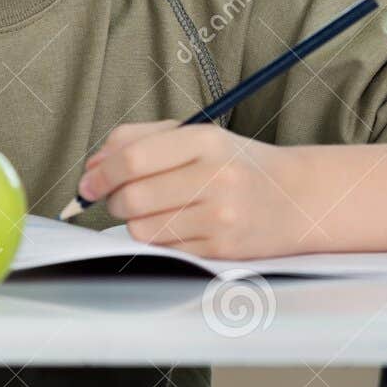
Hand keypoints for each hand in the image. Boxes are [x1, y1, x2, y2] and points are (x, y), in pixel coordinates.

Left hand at [79, 121, 313, 257]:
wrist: (297, 198)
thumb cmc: (238, 164)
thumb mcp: (197, 136)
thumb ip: (140, 140)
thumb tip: (92, 167)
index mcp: (205, 140)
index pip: (133, 158)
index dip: (100, 173)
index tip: (88, 181)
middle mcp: (216, 177)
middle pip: (133, 196)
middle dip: (112, 199)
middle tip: (117, 196)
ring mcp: (221, 217)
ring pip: (143, 228)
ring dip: (133, 221)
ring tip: (152, 209)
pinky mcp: (222, 250)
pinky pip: (165, 248)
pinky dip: (159, 238)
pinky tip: (177, 225)